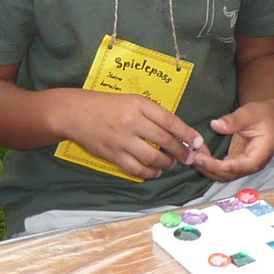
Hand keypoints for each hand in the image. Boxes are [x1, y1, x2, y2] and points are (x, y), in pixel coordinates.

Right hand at [60, 91, 205, 179]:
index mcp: (138, 105)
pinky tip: (155, 170)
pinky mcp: (113, 155)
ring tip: (170, 163)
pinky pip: (137, 169)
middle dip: (181, 152)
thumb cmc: (106, 105)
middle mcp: (131, 122)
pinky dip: (150, 172)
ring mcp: (122, 140)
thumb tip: (176, 132)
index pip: (170, 121)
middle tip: (189, 157)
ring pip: (153, 157)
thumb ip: (152, 114)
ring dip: (167, 163)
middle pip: (165, 141)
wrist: (75, 113)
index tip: (198, 142)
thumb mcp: (131, 100)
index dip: (187, 133)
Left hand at [186, 100, 273, 179]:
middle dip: (212, 168)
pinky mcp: (234, 160)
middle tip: (196, 157)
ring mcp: (242, 163)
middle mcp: (252, 163)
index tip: (219, 165)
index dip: (233, 167)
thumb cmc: (263, 115)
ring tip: (193, 156)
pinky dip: (208, 164)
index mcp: (261, 153)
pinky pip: (220, 168)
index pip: (248, 165)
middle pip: (232, 174)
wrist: (268, 116)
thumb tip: (216, 125)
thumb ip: (234, 120)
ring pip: (223, 174)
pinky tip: (198, 155)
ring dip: (208, 168)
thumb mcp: (250, 113)